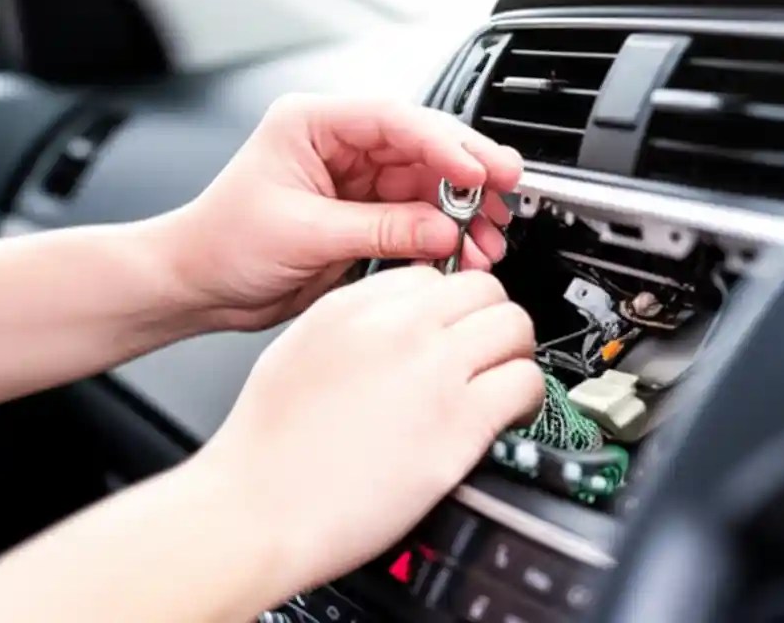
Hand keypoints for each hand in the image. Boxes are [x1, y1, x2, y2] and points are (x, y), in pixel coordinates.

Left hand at [159, 94, 522, 329]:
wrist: (198, 286)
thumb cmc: (222, 244)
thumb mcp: (304, 233)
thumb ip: (379, 229)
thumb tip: (441, 229)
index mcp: (313, 123)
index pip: (394, 120)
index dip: (444, 143)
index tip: (478, 170)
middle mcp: (338, 145)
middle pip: (421, 147)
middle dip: (468, 173)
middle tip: (506, 192)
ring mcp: (355, 181)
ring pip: (427, 185)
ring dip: (461, 212)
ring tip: (487, 239)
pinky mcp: (364, 215)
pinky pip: (417, 219)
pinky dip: (443, 236)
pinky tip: (463, 251)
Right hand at [192, 266, 544, 599]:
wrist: (257, 509)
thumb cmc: (267, 446)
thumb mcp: (299, 350)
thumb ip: (355, 326)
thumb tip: (398, 325)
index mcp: (355, 306)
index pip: (434, 275)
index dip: (450, 306)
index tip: (453, 330)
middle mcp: (398, 328)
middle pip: (485, 290)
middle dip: (491, 320)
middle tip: (486, 353)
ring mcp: (433, 371)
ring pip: (515, 328)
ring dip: (514, 354)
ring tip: (502, 384)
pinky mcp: (459, 423)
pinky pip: (524, 383)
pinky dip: (526, 398)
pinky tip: (509, 416)